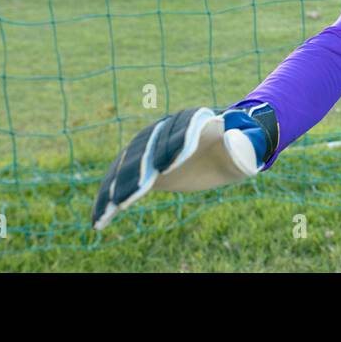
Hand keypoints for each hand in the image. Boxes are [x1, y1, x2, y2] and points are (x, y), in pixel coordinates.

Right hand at [91, 106, 267, 229]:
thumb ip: (238, 145)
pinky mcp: (141, 168)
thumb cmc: (234, 149)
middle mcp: (165, 130)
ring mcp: (149, 147)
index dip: (171, 148)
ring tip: (109, 209)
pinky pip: (121, 181)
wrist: (219, 148)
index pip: (180, 131)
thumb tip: (235, 140)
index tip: (165, 168)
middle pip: (147, 147)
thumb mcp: (240, 149)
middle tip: (132, 193)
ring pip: (127, 164)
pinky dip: (108, 200)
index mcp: (192, 121)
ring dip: (116, 187)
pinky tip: (99, 221)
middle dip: (138, 169)